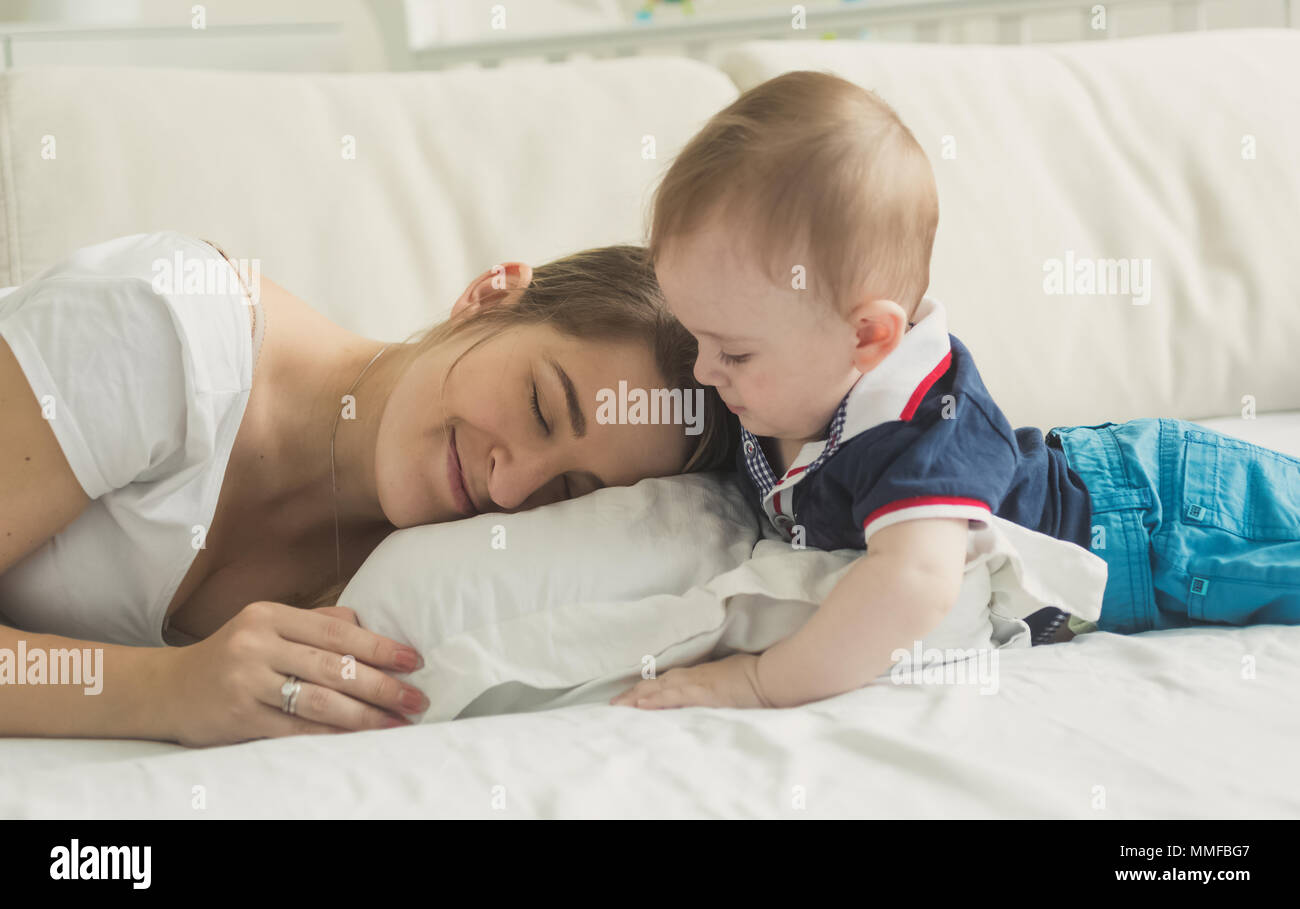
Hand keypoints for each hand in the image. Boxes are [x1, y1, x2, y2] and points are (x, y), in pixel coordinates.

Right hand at [156, 601, 428, 746]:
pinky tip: (359, 739)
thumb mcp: (265, 626)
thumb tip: (370, 627)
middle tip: (416, 699)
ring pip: (320, 701)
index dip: (380, 647)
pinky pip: (297, 730)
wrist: (165, 689)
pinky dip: (333, 736)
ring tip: (397, 723)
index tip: (414, 660)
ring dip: (365, 716)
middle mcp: (257, 644)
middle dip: (382, 686)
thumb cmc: (231, 655)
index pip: (337, 632)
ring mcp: (246, 681)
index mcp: (269, 615)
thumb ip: (315, 623)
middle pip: (334, 667)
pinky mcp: (240, 717)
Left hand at [610, 653, 770, 709]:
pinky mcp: (701, 693)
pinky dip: (655, 700)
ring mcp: (695, 683)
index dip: (647, 688)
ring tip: (617, 705)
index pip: (666, 681)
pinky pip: (672, 696)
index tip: (630, 696)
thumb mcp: (730, 680)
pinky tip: (640, 705)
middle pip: (656, 683)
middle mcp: (692, 676)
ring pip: (658, 688)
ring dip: (636, 697)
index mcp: (698, 675)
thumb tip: (711, 695)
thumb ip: (715, 688)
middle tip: (614, 703)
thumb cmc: (755, 677)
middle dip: (634, 694)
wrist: (770, 677)